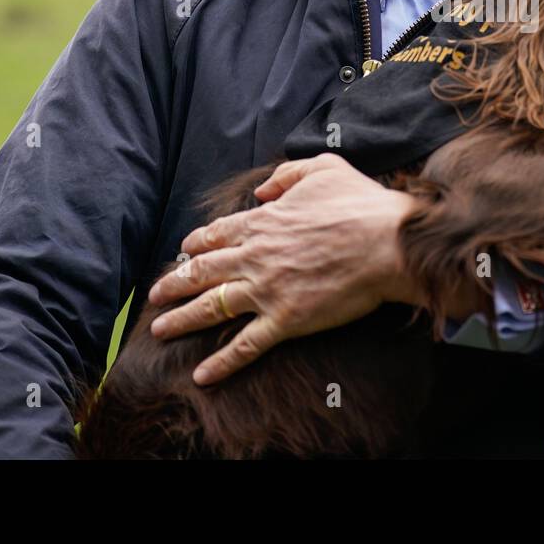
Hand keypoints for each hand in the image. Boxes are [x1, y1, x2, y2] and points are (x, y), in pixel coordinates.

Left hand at [146, 153, 422, 385]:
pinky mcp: (285, 320)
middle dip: (174, 283)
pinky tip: (202, 375)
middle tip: (155, 294)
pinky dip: (221, 362)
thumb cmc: (362, 205)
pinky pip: (245, 345)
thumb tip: (262, 191)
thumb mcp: (324, 168)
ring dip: (181, 320)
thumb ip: (287, 175)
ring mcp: (267, 290)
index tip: (183, 251)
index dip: (196, 244)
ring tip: (160, 330)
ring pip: (211, 306)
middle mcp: (256, 256)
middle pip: (202, 271)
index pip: (217, 234)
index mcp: (264, 222)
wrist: (388, 243)